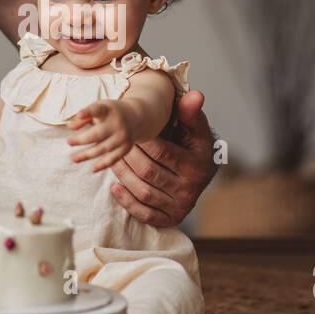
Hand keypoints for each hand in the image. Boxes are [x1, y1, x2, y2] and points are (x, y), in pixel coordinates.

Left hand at [66, 100, 133, 172]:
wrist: (136, 117)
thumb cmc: (110, 113)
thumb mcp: (98, 109)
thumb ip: (83, 118)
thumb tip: (70, 127)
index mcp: (108, 109)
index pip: (97, 110)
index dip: (88, 112)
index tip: (79, 114)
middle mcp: (117, 123)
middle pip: (98, 134)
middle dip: (82, 140)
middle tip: (69, 142)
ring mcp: (123, 136)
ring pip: (103, 148)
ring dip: (87, 155)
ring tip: (74, 159)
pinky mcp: (126, 147)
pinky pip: (114, 158)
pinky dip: (103, 164)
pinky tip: (93, 169)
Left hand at [108, 89, 216, 226]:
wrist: (203, 173)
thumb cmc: (194, 145)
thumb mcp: (196, 128)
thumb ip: (190, 112)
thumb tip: (195, 94)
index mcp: (198, 165)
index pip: (162, 152)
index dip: (141, 142)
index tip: (128, 132)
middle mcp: (191, 189)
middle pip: (149, 172)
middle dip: (128, 157)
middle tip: (113, 145)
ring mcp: (181, 206)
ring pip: (144, 192)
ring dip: (123, 175)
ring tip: (111, 160)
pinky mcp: (171, 219)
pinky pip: (145, 213)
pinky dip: (127, 201)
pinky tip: (115, 186)